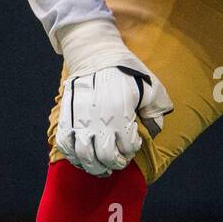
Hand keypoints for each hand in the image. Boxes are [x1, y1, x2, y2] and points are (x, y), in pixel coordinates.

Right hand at [55, 19, 171, 176]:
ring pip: (83, 156)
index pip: (127, 147)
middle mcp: (98, 120)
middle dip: (114, 163)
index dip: (131, 151)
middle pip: (104, 157)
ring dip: (94, 166)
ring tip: (101, 168)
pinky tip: (81, 158)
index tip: (132, 146)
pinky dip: (73, 156)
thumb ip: (157, 108)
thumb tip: (155, 129)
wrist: (93, 53)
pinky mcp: (66, 117)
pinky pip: (65, 145)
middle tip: (118, 162)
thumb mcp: (150, 85)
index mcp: (120, 113)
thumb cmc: (125, 69)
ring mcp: (80, 120)